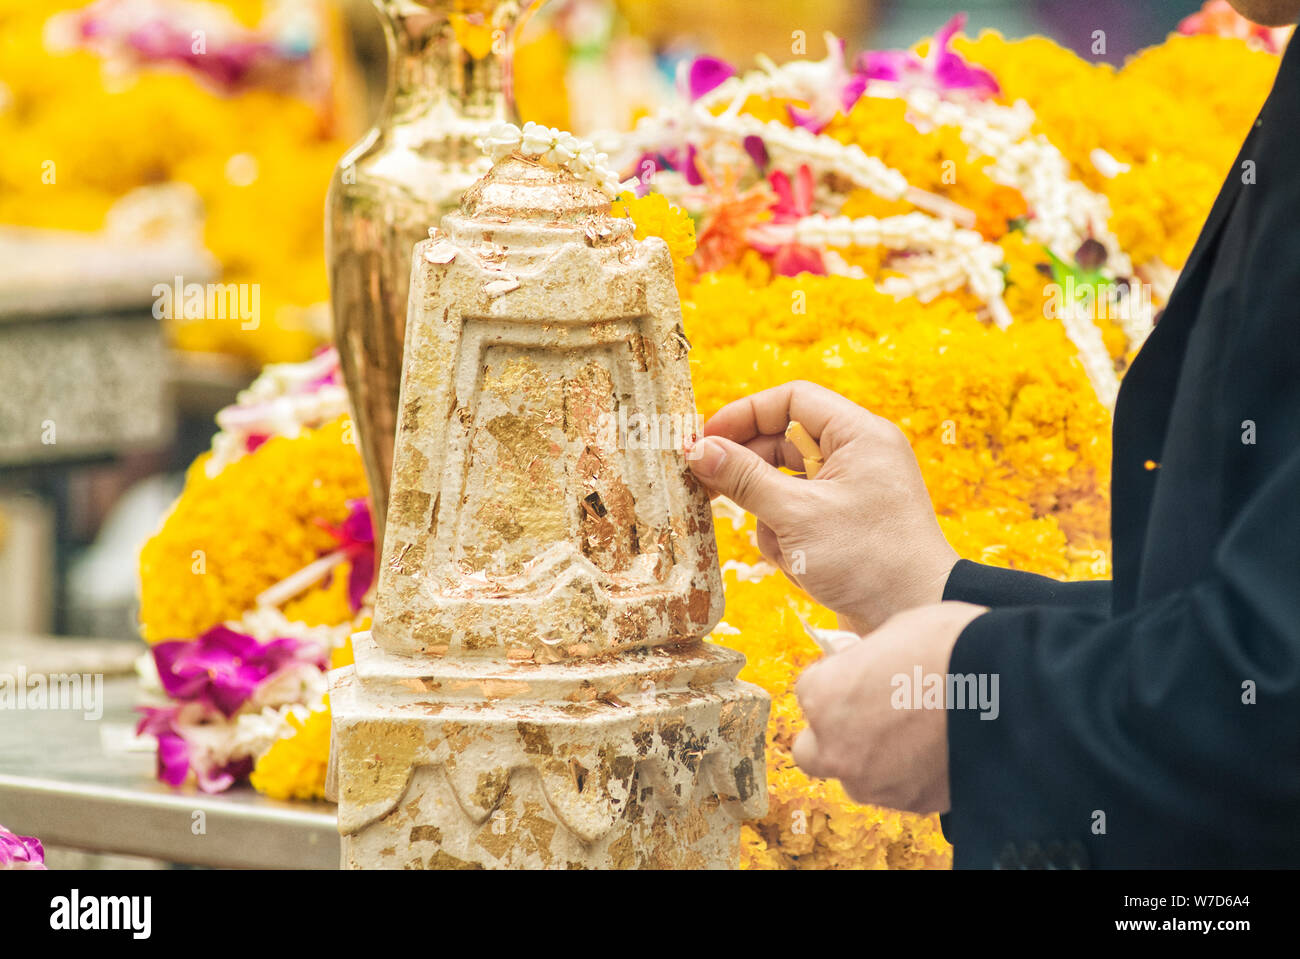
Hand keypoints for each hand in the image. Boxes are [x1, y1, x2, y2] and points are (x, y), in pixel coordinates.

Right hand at [689, 380, 958, 632]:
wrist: (915, 618)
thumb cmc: (867, 559)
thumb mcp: (796, 514)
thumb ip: (744, 478)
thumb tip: (698, 450)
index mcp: (858, 435)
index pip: (791, 400)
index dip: (744, 414)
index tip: (705, 437)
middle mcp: (857, 456)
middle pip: (782, 444)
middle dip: (751, 473)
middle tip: (708, 488)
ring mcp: (850, 492)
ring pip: (784, 485)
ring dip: (770, 516)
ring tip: (783, 545)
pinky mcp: (844, 525)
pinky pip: (797, 516)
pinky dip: (788, 538)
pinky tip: (800, 565)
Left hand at [792, 601, 987, 813]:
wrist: (1009, 688)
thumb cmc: (950, 645)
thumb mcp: (893, 631)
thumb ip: (863, 658)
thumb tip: (865, 665)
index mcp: (824, 696)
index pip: (809, 691)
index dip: (836, 680)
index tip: (860, 674)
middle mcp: (837, 747)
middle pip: (812, 749)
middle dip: (832, 733)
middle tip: (866, 713)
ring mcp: (873, 781)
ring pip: (855, 775)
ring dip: (869, 757)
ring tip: (910, 732)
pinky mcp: (911, 801)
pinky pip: (896, 789)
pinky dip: (906, 774)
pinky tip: (934, 749)